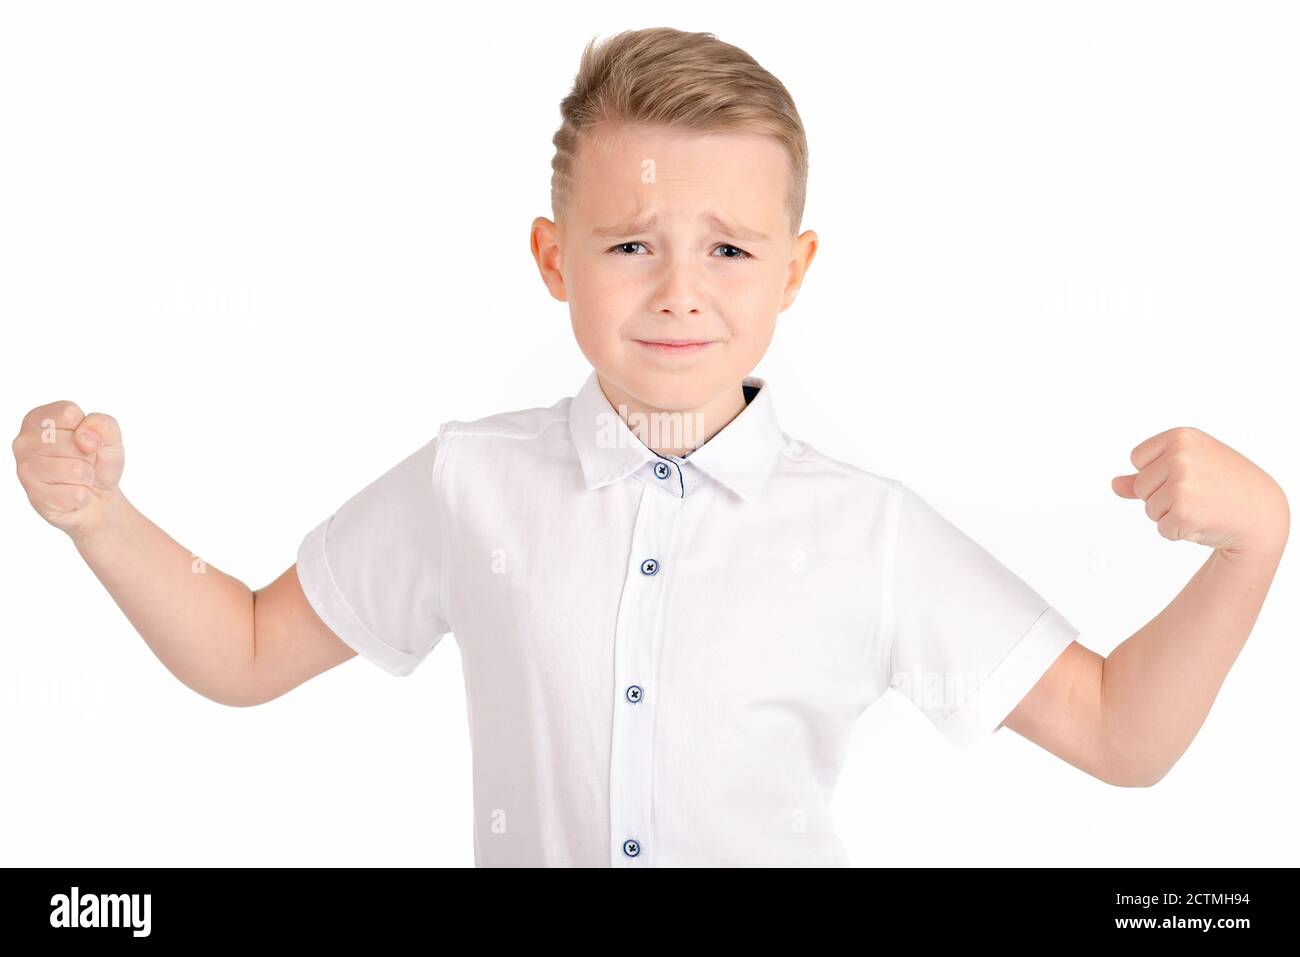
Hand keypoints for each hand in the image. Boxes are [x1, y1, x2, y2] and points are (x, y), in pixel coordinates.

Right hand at [12, 400, 125, 538]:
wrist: (99, 497)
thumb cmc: (99, 461)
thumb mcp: (109, 436)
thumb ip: (102, 424)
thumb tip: (84, 438)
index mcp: (38, 419)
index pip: (69, 414)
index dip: (88, 429)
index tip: (85, 439)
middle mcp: (25, 442)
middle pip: (73, 443)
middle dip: (89, 456)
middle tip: (83, 462)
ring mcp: (26, 470)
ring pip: (76, 470)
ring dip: (87, 476)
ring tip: (79, 477)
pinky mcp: (35, 497)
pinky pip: (76, 494)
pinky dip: (83, 496)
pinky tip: (72, 493)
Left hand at [1111, 426, 1288, 558]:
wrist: (1260, 513)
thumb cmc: (1223, 486)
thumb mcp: (1188, 467)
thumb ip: (1148, 474)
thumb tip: (1114, 485)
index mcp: (1180, 437)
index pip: (1137, 458)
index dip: (1156, 472)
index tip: (1187, 473)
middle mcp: (1179, 457)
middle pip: (1141, 486)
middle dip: (1162, 496)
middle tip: (1198, 494)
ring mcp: (1181, 484)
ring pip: (1149, 509)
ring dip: (1171, 515)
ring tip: (1201, 507)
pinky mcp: (1183, 512)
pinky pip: (1162, 528)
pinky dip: (1178, 531)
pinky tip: (1203, 522)